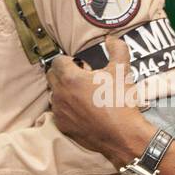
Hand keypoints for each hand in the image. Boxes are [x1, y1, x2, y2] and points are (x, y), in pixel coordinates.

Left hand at [48, 36, 153, 168]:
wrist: (123, 135)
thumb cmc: (121, 102)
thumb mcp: (122, 71)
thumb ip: (117, 49)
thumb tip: (111, 39)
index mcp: (70, 78)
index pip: (57, 61)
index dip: (70, 60)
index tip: (83, 66)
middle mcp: (60, 94)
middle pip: (52, 76)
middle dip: (63, 74)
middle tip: (82, 78)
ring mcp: (60, 112)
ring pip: (54, 94)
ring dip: (63, 91)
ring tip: (83, 95)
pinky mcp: (63, 126)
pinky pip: (58, 112)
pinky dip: (66, 108)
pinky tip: (83, 110)